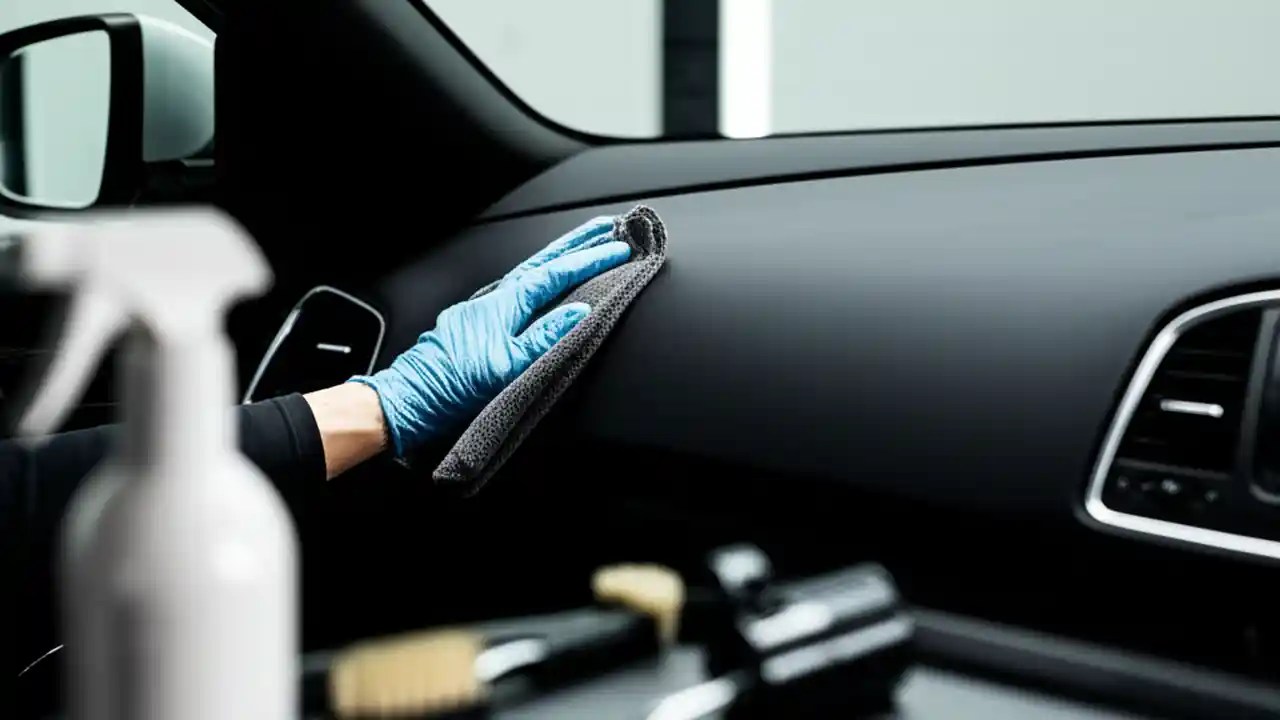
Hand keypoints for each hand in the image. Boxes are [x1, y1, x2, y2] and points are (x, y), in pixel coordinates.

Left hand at [349, 217, 630, 456]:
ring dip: (557, 259)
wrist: (408, 400)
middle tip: (607, 226)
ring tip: (582, 247)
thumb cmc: (453, 387)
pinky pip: (515, 291)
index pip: (555, 274)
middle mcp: (492, 300)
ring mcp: (481, 310)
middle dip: (576, 244)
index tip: (618, 248)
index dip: (589, 260)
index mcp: (504, 305)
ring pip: (527, 275)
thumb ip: (545, 337)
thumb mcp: (507, 366)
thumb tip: (580, 311)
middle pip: (541, 262)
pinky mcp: (474, 324)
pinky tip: (542, 286)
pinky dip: (537, 280)